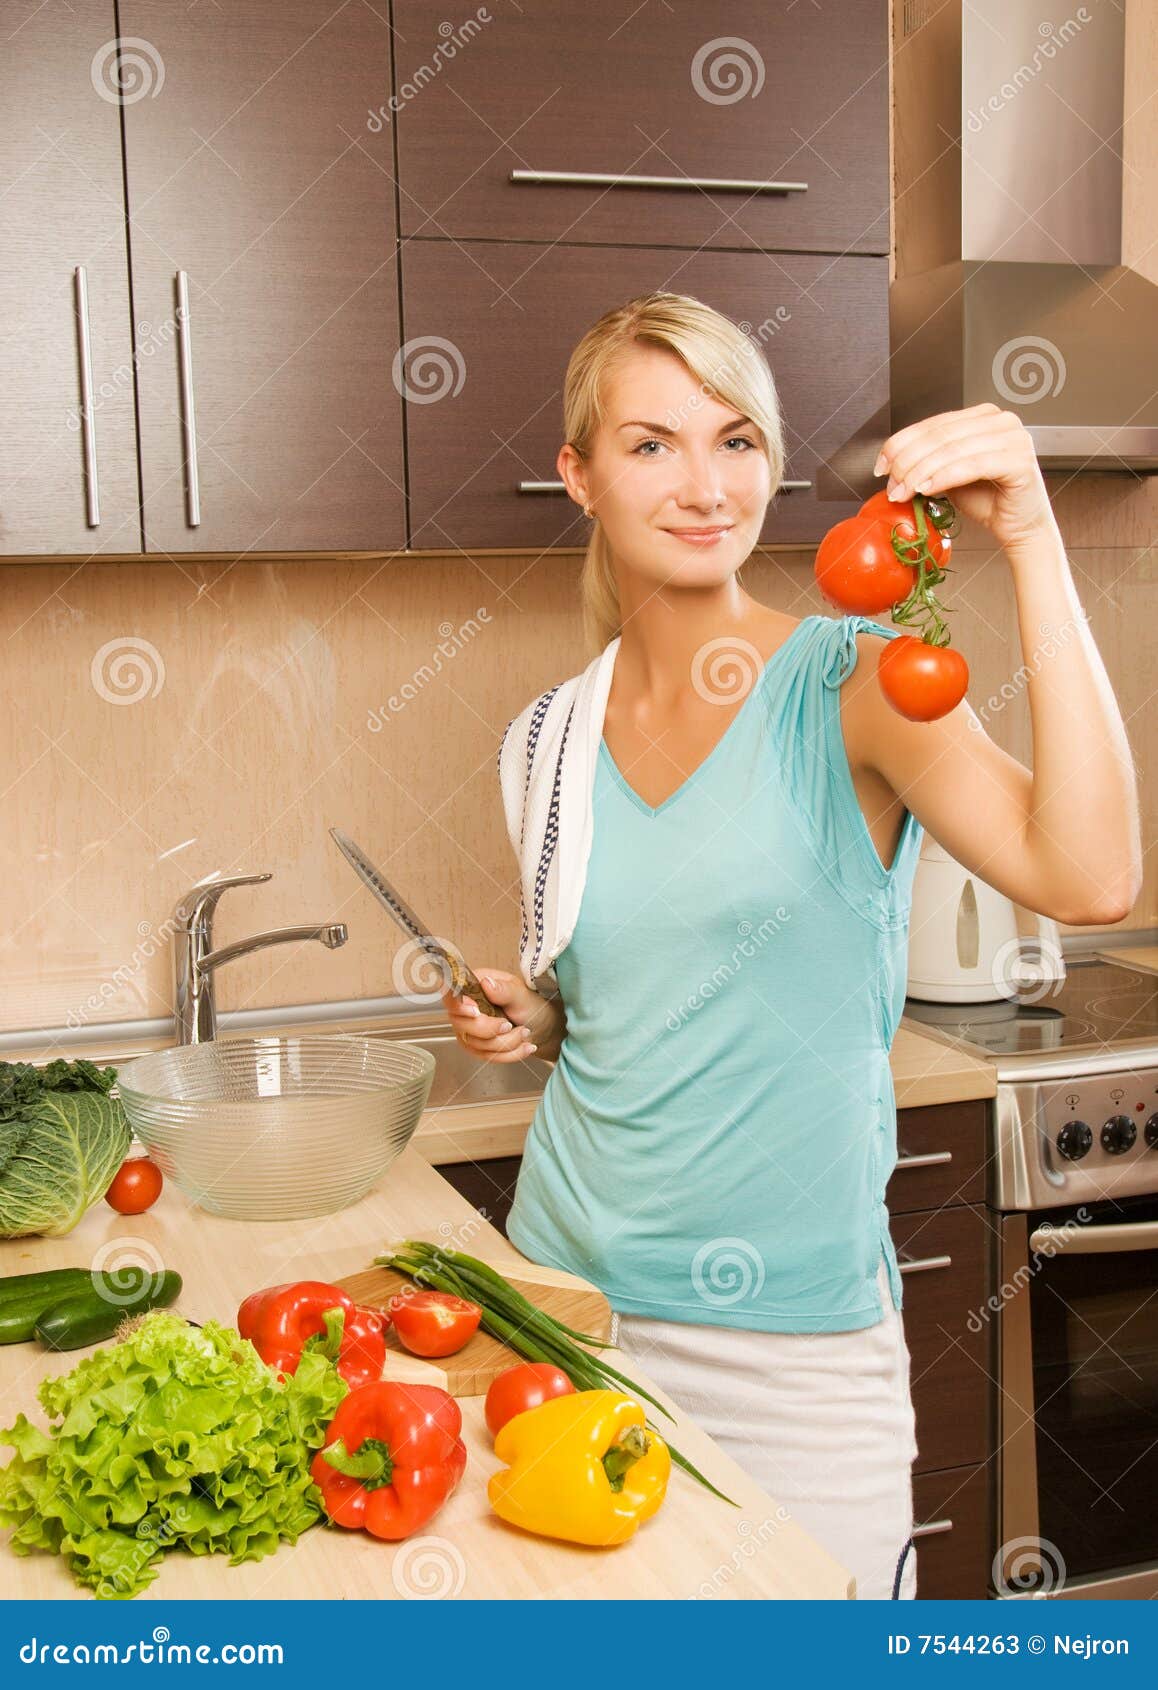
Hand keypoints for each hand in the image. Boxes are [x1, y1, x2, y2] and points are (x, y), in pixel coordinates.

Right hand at [440, 968, 558, 1063]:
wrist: (540, 1025)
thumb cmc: (529, 1004)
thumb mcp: (521, 994)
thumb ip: (504, 989)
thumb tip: (486, 983)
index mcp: (473, 987)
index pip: (452, 995)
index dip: (459, 1006)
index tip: (475, 1012)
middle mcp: (465, 1009)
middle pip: (463, 1025)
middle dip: (490, 1029)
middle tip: (510, 1024)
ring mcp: (468, 1030)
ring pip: (478, 1044)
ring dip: (507, 1042)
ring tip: (525, 1032)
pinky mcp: (476, 1048)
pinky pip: (488, 1057)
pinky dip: (510, 1054)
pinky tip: (526, 1046)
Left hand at [873, 402, 1058, 553]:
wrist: (1020, 528)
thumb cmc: (988, 500)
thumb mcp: (949, 475)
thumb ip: (928, 462)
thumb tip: (891, 464)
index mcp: (983, 416)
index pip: (933, 424)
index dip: (900, 443)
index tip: (881, 466)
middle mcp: (1001, 420)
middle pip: (940, 436)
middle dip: (907, 461)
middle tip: (891, 484)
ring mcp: (1014, 437)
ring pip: (952, 450)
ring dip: (920, 472)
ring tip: (902, 491)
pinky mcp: (1020, 460)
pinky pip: (972, 465)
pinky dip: (944, 477)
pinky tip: (925, 490)